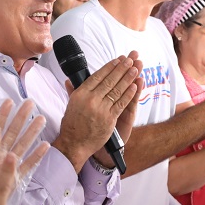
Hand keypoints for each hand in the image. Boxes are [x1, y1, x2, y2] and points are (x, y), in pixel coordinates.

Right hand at [53, 54, 141, 171]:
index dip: (109, 67)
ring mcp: (101, 109)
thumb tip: (69, 80)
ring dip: (128, 78)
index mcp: (80, 94)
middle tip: (130, 59)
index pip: (97, 76)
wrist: (74, 144)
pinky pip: (121, 104)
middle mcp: (91, 100)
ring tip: (136, 69)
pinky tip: (134, 86)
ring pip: (117, 90)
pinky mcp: (109, 119)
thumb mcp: (70, 105)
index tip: (117, 60)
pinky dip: (129, 94)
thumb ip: (73, 91)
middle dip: (121, 69)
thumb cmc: (72, 125)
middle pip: (109, 80)